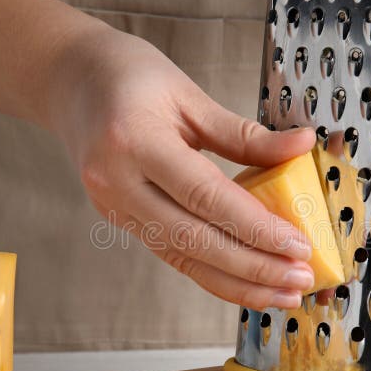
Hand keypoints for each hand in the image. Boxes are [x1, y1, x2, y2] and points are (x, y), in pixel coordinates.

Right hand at [48, 26, 315, 310]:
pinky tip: (246, 284)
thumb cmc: (128, 77)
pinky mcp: (120, 220)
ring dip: (236, 283)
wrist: (69, 81)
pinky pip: (170, 254)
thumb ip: (245, 133)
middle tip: (300, 279)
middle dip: (252, 267)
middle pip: (192, 239)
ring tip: (282, 293)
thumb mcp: (189, 94)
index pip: (204, 195)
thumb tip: (300, 146)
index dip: (254, 226)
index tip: (297, 244)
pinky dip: (211, 273)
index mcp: (134, 140)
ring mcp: (114, 206)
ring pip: (181, 257)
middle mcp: (117, 182)